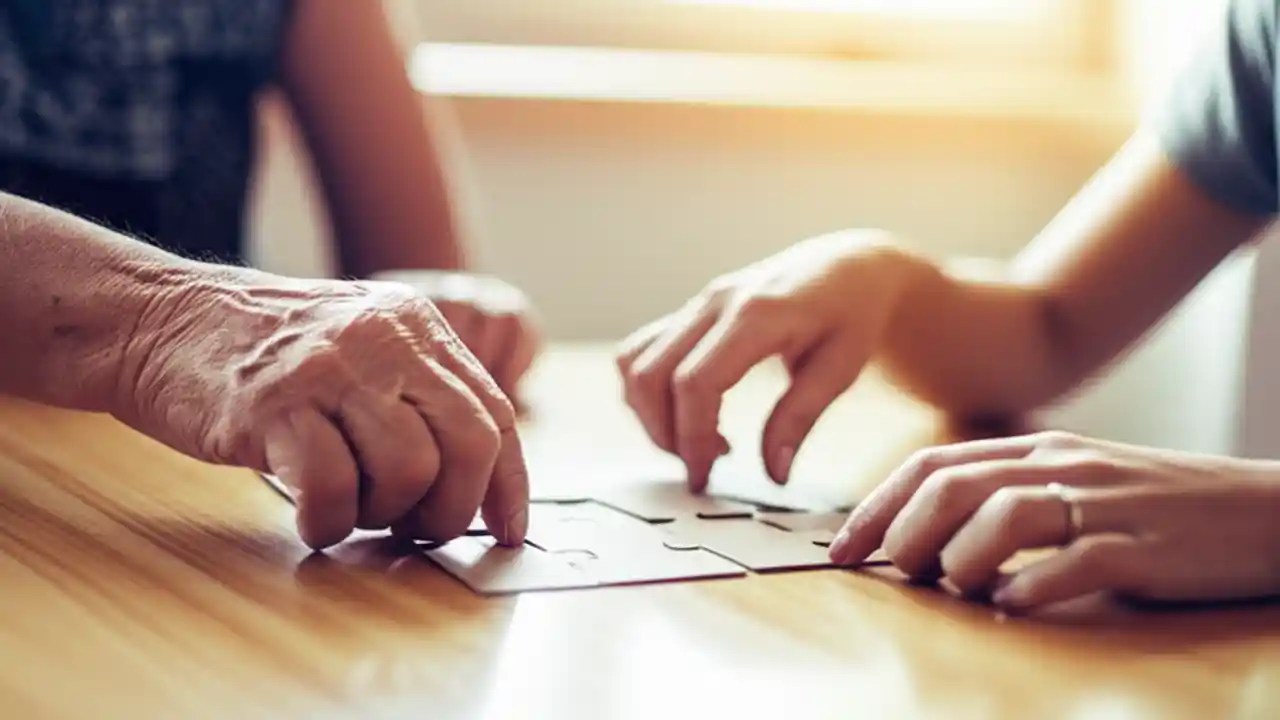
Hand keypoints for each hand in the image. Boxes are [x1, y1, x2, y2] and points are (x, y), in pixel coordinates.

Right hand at [114, 266, 529, 550]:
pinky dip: (329, 523)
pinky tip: (310, 515)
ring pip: (410, 470)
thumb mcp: (359, 351)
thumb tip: (471, 489)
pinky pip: (334, 489)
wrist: (159, 319)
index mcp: (415, 326)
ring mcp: (331, 369)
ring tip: (350, 508)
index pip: (495, 413)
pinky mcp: (275, 406)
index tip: (508, 530)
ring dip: (384, 515)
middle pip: (469, 444)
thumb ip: (415, 399)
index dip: (509, 484)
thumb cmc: (265, 356)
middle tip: (415, 529)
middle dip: (453, 509)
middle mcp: (385, 338)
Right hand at [616, 231, 920, 490]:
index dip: (690, 437)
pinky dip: (651, 390)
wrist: (851, 267)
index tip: (704, 476)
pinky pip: (644, 350)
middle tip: (701, 467)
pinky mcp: (692, 311)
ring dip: (650, 412)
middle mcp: (716, 303)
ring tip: (696, 441)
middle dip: (664, 433)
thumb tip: (773, 472)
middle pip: (651, 374)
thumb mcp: (841, 370)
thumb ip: (800, 418)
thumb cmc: (853, 315)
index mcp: (755, 315)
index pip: (695, 383)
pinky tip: (690, 411)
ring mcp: (698, 303)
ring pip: (636, 361)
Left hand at [828, 431, 1279, 609]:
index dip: (878, 505)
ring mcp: (1105, 503)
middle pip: (954, 485)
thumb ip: (1012, 496)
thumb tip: (928, 538)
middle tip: (885, 571)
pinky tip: (1011, 605)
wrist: (1269, 511)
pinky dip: (1029, 588)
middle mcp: (1065, 465)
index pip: (934, 465)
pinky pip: (1073, 562)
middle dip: (900, 530)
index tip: (840, 546)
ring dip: (957, 557)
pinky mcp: (1144, 548)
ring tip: (949, 587)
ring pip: (1004, 515)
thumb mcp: (1079, 483)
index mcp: (1042, 448)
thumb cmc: (1161, 505)